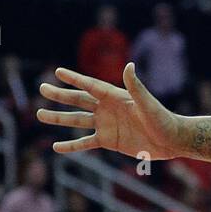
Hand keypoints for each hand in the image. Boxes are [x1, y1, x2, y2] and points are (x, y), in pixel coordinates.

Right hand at [39, 63, 182, 159]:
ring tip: (39, 114)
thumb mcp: (147, 103)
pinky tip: (56, 146)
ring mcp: (106, 124)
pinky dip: (70, 145)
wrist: (171, 141)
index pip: (90, 85)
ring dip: (59, 118)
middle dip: (60, 95)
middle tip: (41, 88)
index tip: (58, 72)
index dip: (74, 78)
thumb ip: (135, 87)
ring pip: (77, 120)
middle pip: (78, 100)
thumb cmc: (162, 119)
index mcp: (115, 96)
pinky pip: (84, 143)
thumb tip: (129, 65)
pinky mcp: (108, 141)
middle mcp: (107, 108)